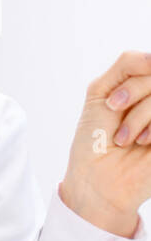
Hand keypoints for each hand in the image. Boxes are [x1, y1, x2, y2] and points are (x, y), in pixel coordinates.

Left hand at [59, 50, 150, 237]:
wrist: (97, 178)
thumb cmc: (94, 137)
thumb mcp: (101, 91)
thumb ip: (128, 64)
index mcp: (144, 84)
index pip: (149, 62)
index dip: (133, 81)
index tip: (111, 103)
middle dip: (133, 94)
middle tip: (115, 113)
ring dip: (140, 116)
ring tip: (126, 138)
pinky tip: (142, 143)